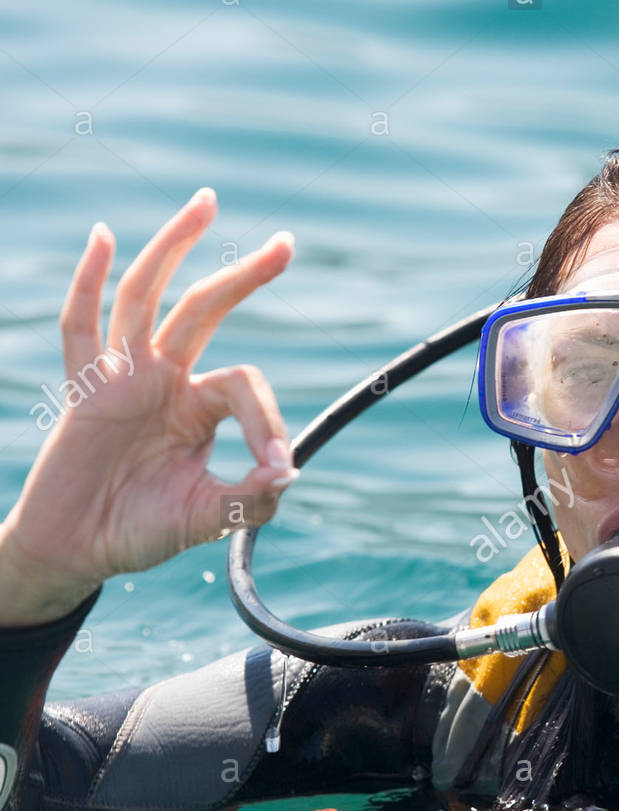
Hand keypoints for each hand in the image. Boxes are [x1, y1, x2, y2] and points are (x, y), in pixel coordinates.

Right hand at [0, 187, 297, 622]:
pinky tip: (102, 236)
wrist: (79, 551)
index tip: (275, 464)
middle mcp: (164, 379)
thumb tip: (289, 470)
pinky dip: (88, 281)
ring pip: (148, 296)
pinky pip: (79, 326)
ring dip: (174, 247)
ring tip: (206, 202)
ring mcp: (122, 377)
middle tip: (288, 242)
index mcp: (199, 407)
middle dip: (247, 275)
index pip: (243, 383)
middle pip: (206, 309)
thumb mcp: (210, 518)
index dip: (268, 418)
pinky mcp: (81, 387)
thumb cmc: (143, 530)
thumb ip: (251, 498)